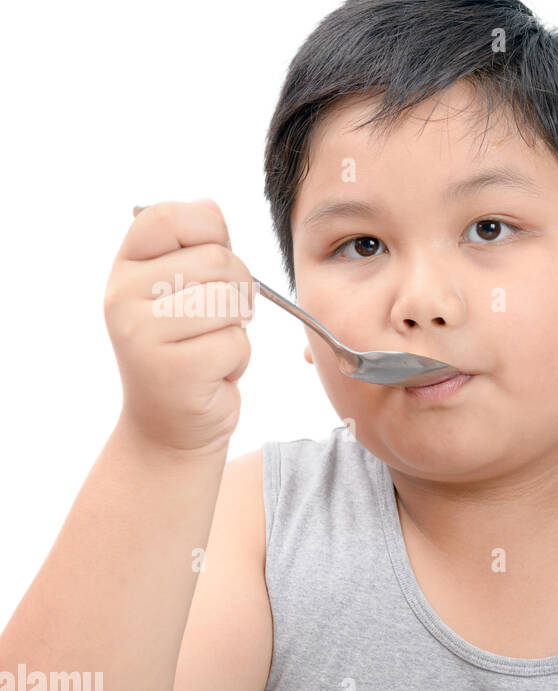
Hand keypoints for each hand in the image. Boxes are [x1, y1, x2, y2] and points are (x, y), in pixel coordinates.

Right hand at [104, 199, 255, 455]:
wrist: (170, 424)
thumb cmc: (187, 350)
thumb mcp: (182, 292)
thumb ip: (196, 248)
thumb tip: (209, 204)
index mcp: (126, 267)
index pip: (170, 217)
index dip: (211, 232)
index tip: (214, 266)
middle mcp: (124, 296)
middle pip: (219, 260)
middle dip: (239, 291)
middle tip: (219, 320)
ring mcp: (143, 333)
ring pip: (231, 302)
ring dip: (238, 328)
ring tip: (211, 346)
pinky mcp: (172, 369)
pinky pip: (235, 343)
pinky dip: (237, 360)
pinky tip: (212, 373)